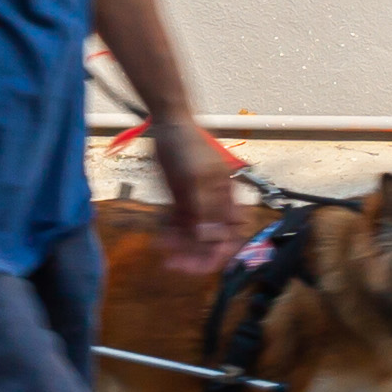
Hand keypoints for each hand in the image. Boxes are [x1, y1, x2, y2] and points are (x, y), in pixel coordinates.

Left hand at [147, 115, 235, 255]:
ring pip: (192, 234)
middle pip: (211, 239)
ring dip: (179, 245)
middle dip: (195, 254)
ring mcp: (197, 202)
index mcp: (226, 197)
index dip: (220, 253)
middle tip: (174, 264)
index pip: (232, 234)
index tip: (201, 267)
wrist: (167, 124)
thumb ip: (204, 209)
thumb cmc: (186, 146)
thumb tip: (212, 239)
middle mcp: (214, 203)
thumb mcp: (195, 179)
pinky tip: (159, 238)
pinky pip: (179, 225)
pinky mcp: (181, 199)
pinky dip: (170, 234)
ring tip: (162, 247)